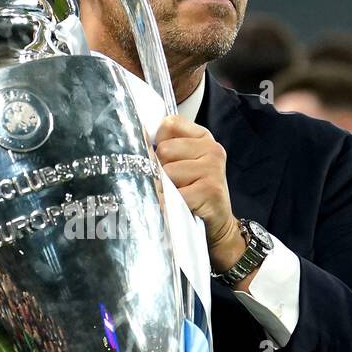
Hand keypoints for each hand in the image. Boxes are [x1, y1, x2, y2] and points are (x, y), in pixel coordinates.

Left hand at [153, 114, 241, 270]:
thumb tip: (135, 140)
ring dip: (167, 189)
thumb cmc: (194, 194)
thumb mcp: (182, 165)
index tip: (165, 161)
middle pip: (164, 150)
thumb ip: (164, 148)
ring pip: (167, 172)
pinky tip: (178, 207)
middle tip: (175, 185)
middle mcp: (212, 149)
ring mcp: (213, 169)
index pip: (169, 124)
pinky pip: (174, 194)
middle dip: (162, 170)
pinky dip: (169, 203)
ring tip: (179, 196)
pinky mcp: (210, 190)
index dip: (158, 143)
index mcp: (203, 137)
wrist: (217, 227)